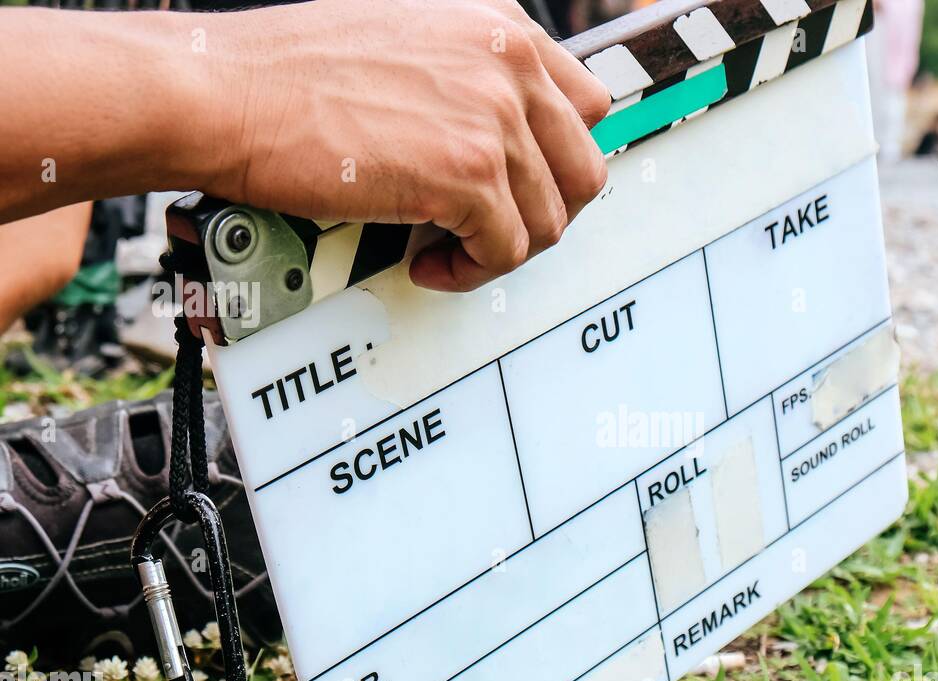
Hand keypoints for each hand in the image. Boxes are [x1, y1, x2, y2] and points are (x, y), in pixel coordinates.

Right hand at [204, 0, 610, 291]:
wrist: (228, 92)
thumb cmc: (290, 72)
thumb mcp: (408, 42)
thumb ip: (467, 79)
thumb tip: (500, 137)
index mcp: (500, 27)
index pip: (585, 105)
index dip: (558, 160)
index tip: (533, 187)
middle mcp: (508, 65)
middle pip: (584, 168)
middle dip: (545, 212)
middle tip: (500, 231)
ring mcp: (493, 119)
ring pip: (549, 220)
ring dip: (504, 250)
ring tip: (453, 251)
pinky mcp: (468, 175)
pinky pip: (506, 251)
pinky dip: (470, 272)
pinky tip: (430, 263)